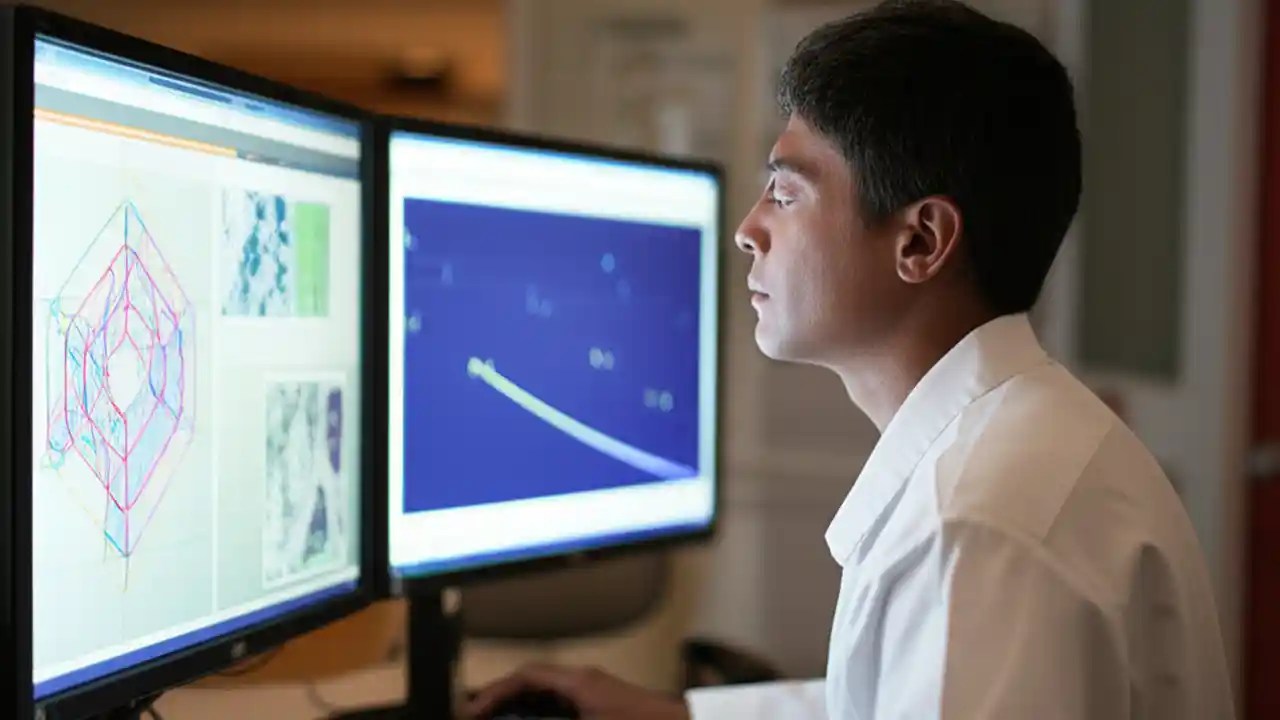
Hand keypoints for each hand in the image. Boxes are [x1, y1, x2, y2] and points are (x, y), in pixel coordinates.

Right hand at [464, 663, 690, 719]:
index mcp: (578, 681)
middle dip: (502, 700)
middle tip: (476, 716)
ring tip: (496, 719)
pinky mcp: (602, 704)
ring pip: (547, 694)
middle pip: (533, 683)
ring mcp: (595, 691)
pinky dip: (542, 712)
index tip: (471, 712)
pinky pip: (563, 703)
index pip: (525, 676)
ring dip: (522, 707)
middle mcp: (585, 680)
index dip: (494, 693)